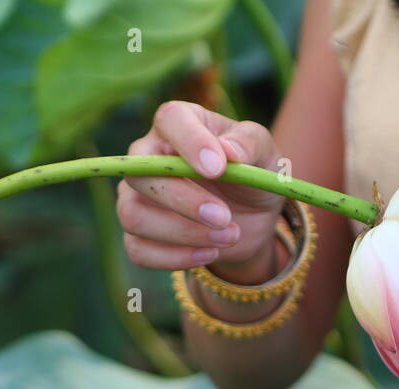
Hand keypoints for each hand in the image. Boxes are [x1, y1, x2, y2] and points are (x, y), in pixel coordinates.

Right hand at [117, 100, 285, 281]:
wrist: (250, 218)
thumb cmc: (252, 174)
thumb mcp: (264, 154)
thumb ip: (250, 145)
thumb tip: (229, 152)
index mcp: (180, 124)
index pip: (170, 120)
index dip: (190, 142)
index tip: (217, 168)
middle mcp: (148, 156)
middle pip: (141, 174)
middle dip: (184, 200)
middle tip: (224, 217)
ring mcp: (137, 196)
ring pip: (134, 216)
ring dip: (184, 233)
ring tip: (229, 236)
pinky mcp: (138, 234)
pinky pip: (138, 250)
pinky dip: (175, 258)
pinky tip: (209, 254)